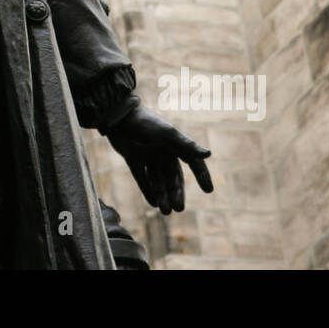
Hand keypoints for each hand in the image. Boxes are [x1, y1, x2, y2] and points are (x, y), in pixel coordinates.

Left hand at [105, 99, 212, 214]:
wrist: (118, 116)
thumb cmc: (146, 123)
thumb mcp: (168, 135)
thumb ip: (187, 146)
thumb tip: (209, 154)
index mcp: (175, 145)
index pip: (193, 162)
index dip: (202, 175)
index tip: (209, 190)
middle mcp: (163, 152)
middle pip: (173, 177)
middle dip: (176, 193)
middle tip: (179, 209)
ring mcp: (148, 156)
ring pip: (158, 180)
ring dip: (162, 195)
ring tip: (166, 211)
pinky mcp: (133, 159)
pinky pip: (143, 178)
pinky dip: (148, 190)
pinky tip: (153, 204)